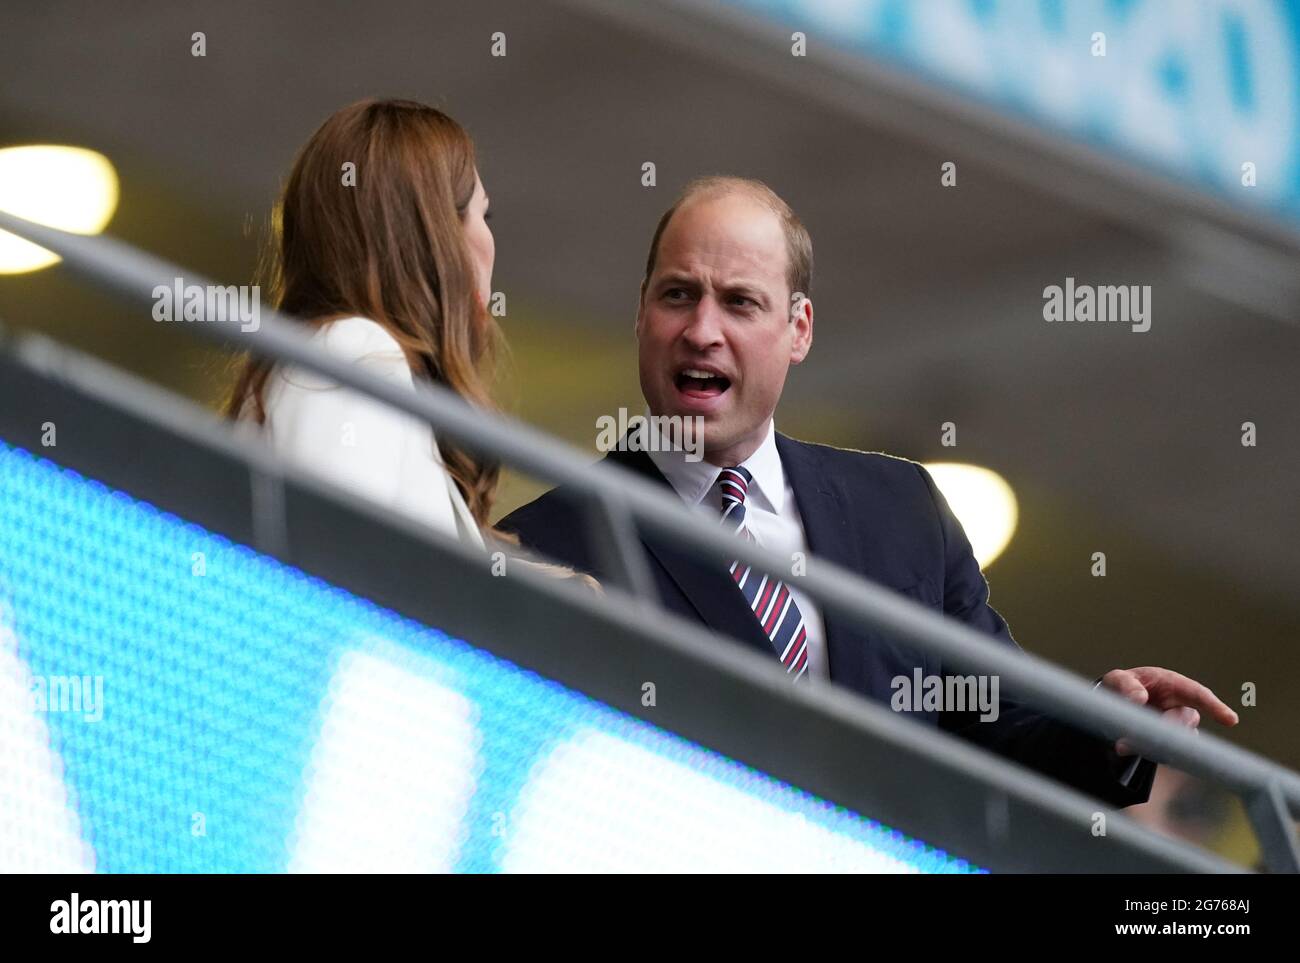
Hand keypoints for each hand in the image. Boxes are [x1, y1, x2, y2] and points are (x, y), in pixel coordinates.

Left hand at [1099, 666, 1238, 755]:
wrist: (1115, 706)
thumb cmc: (1122, 687)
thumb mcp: (1118, 679)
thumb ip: (1126, 684)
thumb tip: (1139, 699)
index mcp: (1173, 686)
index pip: (1198, 695)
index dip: (1215, 707)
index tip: (1231, 721)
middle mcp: (1179, 708)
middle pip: (1186, 721)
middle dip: (1170, 727)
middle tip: (1146, 731)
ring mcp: (1175, 728)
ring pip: (1176, 740)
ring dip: (1152, 743)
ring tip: (1123, 744)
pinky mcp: (1165, 745)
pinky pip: (1163, 752)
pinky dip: (1144, 751)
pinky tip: (1124, 747)